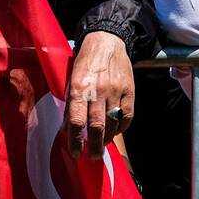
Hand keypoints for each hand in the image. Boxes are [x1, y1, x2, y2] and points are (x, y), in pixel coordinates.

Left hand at [67, 31, 134, 158]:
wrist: (107, 41)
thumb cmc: (85, 63)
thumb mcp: (71, 80)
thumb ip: (70, 105)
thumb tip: (68, 130)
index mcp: (79, 88)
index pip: (77, 121)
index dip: (75, 141)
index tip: (76, 153)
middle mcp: (98, 90)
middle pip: (97, 126)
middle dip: (94, 146)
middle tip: (93, 156)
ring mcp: (116, 90)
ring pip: (113, 123)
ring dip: (108, 138)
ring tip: (103, 144)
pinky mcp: (129, 90)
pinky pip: (127, 115)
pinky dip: (122, 127)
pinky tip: (116, 130)